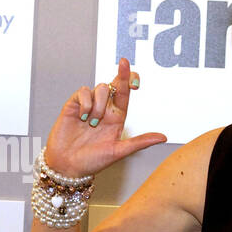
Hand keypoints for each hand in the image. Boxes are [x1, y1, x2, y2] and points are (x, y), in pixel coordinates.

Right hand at [43, 56, 167, 178]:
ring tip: (92, 123)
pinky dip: (85, 103)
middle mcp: (103, 109)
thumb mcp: (118, 151)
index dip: (129, 78)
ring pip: (99, 88)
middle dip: (121, 76)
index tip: (132, 72)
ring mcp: (88, 106)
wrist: (67, 166)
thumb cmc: (92, 161)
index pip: (125, 93)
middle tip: (124, 64)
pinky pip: (82, 92)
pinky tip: (82, 118)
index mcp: (116, 117)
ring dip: (98, 105)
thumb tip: (163, 137)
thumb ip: (140, 142)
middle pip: (114, 84)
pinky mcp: (73, 106)